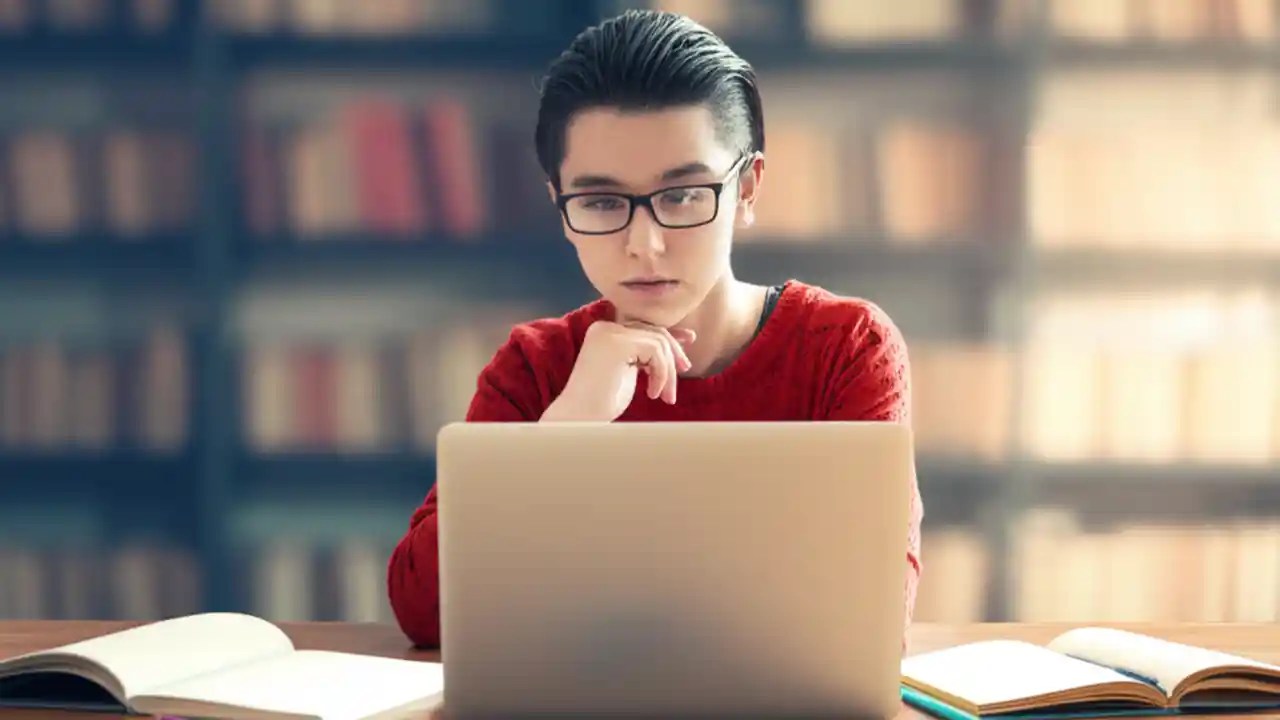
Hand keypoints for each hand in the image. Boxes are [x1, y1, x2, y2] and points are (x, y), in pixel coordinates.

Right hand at [541, 320, 696, 421]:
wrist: (579, 419)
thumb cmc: (602, 402)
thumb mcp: (631, 372)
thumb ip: (649, 354)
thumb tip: (685, 338)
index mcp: (606, 332)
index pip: (646, 327)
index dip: (671, 336)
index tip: (689, 346)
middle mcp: (605, 327)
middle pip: (655, 332)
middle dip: (674, 354)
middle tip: (685, 372)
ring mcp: (610, 334)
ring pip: (659, 342)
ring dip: (668, 372)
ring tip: (666, 396)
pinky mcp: (617, 344)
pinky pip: (655, 351)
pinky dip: (661, 374)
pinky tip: (652, 393)